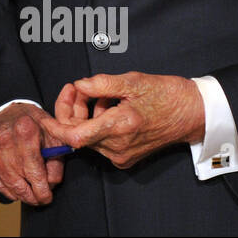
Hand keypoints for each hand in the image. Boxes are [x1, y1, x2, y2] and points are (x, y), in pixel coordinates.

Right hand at [0, 103, 71, 205]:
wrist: (6, 109)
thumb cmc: (33, 124)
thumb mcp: (53, 134)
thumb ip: (57, 160)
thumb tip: (51, 184)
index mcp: (25, 130)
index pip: (35, 173)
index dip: (43, 191)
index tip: (48, 197)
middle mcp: (4, 138)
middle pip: (20, 183)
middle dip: (33, 197)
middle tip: (40, 199)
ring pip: (8, 185)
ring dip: (21, 195)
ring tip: (30, 194)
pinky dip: (7, 189)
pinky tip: (16, 186)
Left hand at [53, 72, 204, 169]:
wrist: (192, 113)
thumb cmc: (166, 94)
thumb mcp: (132, 81)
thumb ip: (100, 84)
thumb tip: (79, 85)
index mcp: (119, 127)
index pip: (75, 137)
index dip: (56, 126)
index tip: (46, 115)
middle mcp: (118, 147)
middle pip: (78, 133)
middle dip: (73, 108)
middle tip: (81, 87)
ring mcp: (122, 155)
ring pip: (88, 136)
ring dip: (87, 114)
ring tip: (105, 94)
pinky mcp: (126, 157)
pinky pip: (101, 140)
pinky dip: (99, 123)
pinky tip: (112, 107)